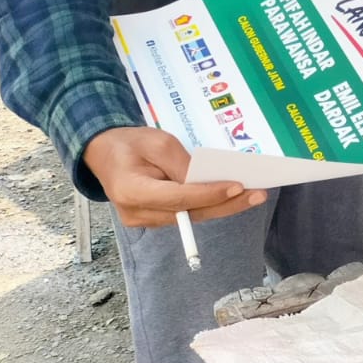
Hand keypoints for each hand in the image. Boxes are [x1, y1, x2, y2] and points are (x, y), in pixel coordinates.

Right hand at [83, 126, 266, 228]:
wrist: (104, 153)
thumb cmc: (131, 143)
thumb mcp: (157, 142)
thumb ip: (182, 164)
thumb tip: (208, 181)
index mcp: (131, 191)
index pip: (178, 197)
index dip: (209, 194)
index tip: (237, 186)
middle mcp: (136, 212)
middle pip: (189, 213)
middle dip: (226, 205)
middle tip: (257, 194)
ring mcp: (143, 219)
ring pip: (190, 217)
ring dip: (222, 207)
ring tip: (253, 196)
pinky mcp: (152, 218)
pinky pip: (185, 214)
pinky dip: (209, 206)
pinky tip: (232, 198)